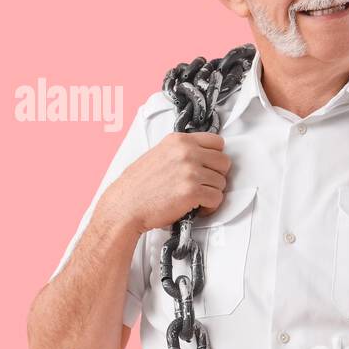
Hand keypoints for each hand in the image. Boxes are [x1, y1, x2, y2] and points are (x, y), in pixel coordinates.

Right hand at [100, 132, 231, 234]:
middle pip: (224, 162)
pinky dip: (210, 207)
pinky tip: (198, 207)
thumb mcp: (157, 155)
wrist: (125, 206)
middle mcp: (186, 152)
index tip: (210, 166)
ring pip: (222, 182)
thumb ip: (180, 152)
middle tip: (205, 185)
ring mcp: (190, 171)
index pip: (217, 142)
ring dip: (212, 193)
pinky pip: (217, 198)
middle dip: (217, 176)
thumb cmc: (137, 186)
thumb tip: (200, 157)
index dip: (216, 157)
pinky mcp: (192, 191)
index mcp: (178, 141)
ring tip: (197, 198)